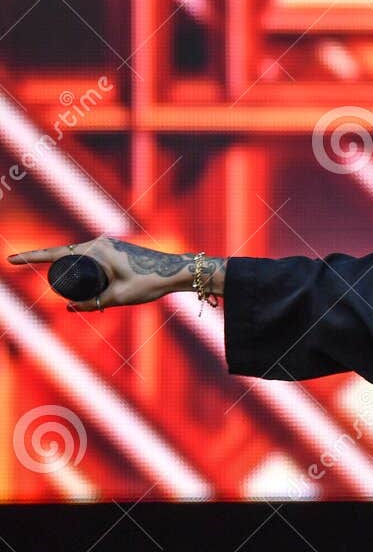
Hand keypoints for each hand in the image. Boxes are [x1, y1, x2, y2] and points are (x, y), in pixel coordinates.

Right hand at [5, 235, 224, 311]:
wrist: (176, 271)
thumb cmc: (150, 282)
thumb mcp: (119, 297)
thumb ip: (93, 304)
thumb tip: (70, 308)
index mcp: (97, 250)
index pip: (56, 254)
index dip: (31, 258)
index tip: (11, 260)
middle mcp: (100, 243)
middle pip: (67, 258)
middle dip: (58, 273)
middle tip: (76, 288)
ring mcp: (108, 245)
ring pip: (81, 261)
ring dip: (77, 276)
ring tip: (99, 292)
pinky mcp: (115, 250)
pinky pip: (93, 261)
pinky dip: (88, 273)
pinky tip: (97, 288)